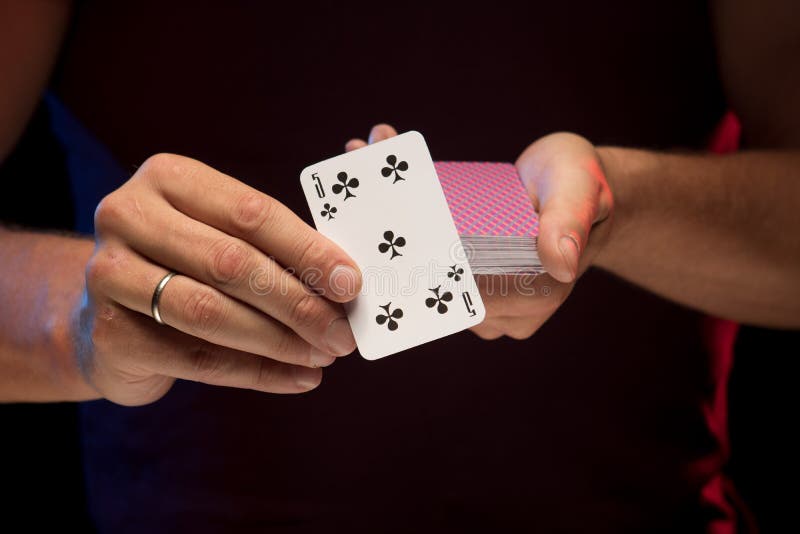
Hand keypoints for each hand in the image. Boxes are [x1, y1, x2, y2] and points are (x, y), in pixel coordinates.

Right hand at [76, 153, 361, 405]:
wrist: (107, 315)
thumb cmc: (185, 266)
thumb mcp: (220, 236)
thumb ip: (272, 248)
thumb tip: (343, 283)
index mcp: (168, 177)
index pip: (250, 213)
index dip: (307, 250)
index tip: (350, 284)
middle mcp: (128, 215)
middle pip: (231, 263)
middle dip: (298, 303)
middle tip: (342, 332)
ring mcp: (108, 273)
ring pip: (210, 313)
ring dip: (279, 341)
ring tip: (323, 355)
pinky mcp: (109, 332)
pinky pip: (196, 359)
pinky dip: (256, 373)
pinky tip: (297, 379)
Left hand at [346, 126, 612, 339]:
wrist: (575, 185)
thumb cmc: (583, 182)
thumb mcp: (581, 188)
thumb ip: (570, 221)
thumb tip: (560, 262)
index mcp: (534, 295)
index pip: (466, 291)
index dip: (423, 260)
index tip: (385, 224)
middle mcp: (502, 307)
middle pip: (432, 281)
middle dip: (391, 238)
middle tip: (357, 189)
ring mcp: (478, 294)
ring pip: (420, 267)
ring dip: (389, 222)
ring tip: (364, 165)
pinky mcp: (460, 273)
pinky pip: (423, 251)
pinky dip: (399, 216)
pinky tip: (378, 171)